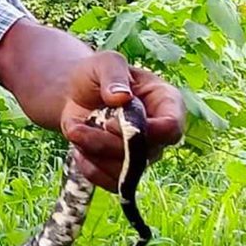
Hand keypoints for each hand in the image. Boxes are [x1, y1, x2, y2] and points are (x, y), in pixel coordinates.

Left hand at [60, 51, 184, 190]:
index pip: (171, 128)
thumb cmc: (96, 74)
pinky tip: (78, 149)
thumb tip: (121, 97)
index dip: (144, 131)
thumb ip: (114, 75)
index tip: (111, 122)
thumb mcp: (105, 63)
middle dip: (106, 143)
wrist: (74, 94)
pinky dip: (89, 168)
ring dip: (93, 153)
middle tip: (80, 129)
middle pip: (145, 154)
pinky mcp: (123, 169)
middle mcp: (159, 133)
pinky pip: (111, 182)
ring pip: (126, 171)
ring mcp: (143, 154)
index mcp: (166, 102)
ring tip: (75, 132)